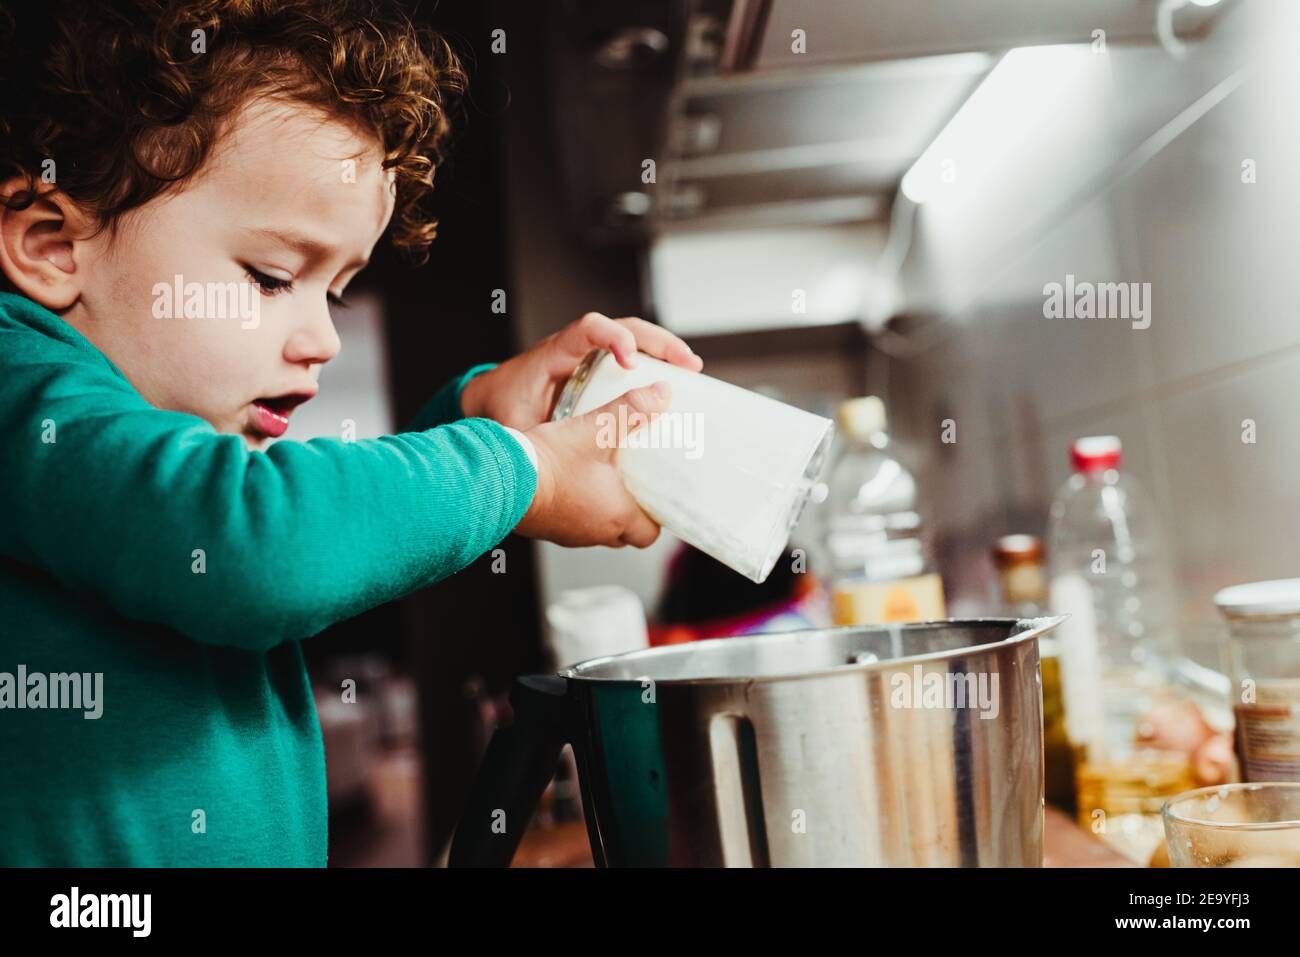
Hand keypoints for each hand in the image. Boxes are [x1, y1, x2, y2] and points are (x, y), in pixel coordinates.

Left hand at [460, 312, 700, 430]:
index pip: (587, 329)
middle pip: (624, 326)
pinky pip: (631, 359)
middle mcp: (575, 348)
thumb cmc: (498, 410)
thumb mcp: (514, 428)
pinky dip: (656, 366)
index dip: (613, 337)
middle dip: (658, 341)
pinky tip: (677, 384)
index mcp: (553, 354)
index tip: (632, 360)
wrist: (486, 401)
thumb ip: (533, 440)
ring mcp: (589, 357)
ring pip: (634, 337)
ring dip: (664, 350)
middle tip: (687, 363)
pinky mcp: (597, 372)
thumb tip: (555, 463)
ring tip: (692, 369)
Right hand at [514, 382, 670, 547]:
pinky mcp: (545, 528)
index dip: (656, 517)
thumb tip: (662, 393)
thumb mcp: (596, 430)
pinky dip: (575, 509)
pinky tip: (570, 483)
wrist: (501, 477)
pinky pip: (569, 524)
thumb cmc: (550, 461)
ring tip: (603, 481)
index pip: (649, 534)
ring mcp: (568, 534)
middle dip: (631, 514)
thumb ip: (632, 410)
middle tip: (633, 487)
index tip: (655, 496)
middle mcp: (594, 532)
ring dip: (602, 511)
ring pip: (597, 530)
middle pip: (625, 535)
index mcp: (616, 516)